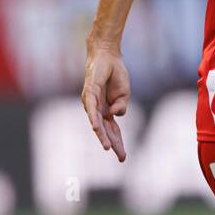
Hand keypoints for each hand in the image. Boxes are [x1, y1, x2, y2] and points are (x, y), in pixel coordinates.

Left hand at [82, 45, 130, 161]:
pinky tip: (96, 127)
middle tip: (120, 158)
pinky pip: (91, 108)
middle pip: (106, 131)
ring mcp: (92, 102)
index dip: (118, 143)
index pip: (113, 131)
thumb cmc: (116, 74)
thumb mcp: (124, 94)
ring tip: (107, 147)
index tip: (122, 158)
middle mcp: (98, 110)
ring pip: (97, 123)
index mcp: (107, 111)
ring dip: (102, 135)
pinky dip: (93, 118)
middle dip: (113, 144)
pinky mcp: (89, 92)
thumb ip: (121, 106)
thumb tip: (116, 114)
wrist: (109, 56)